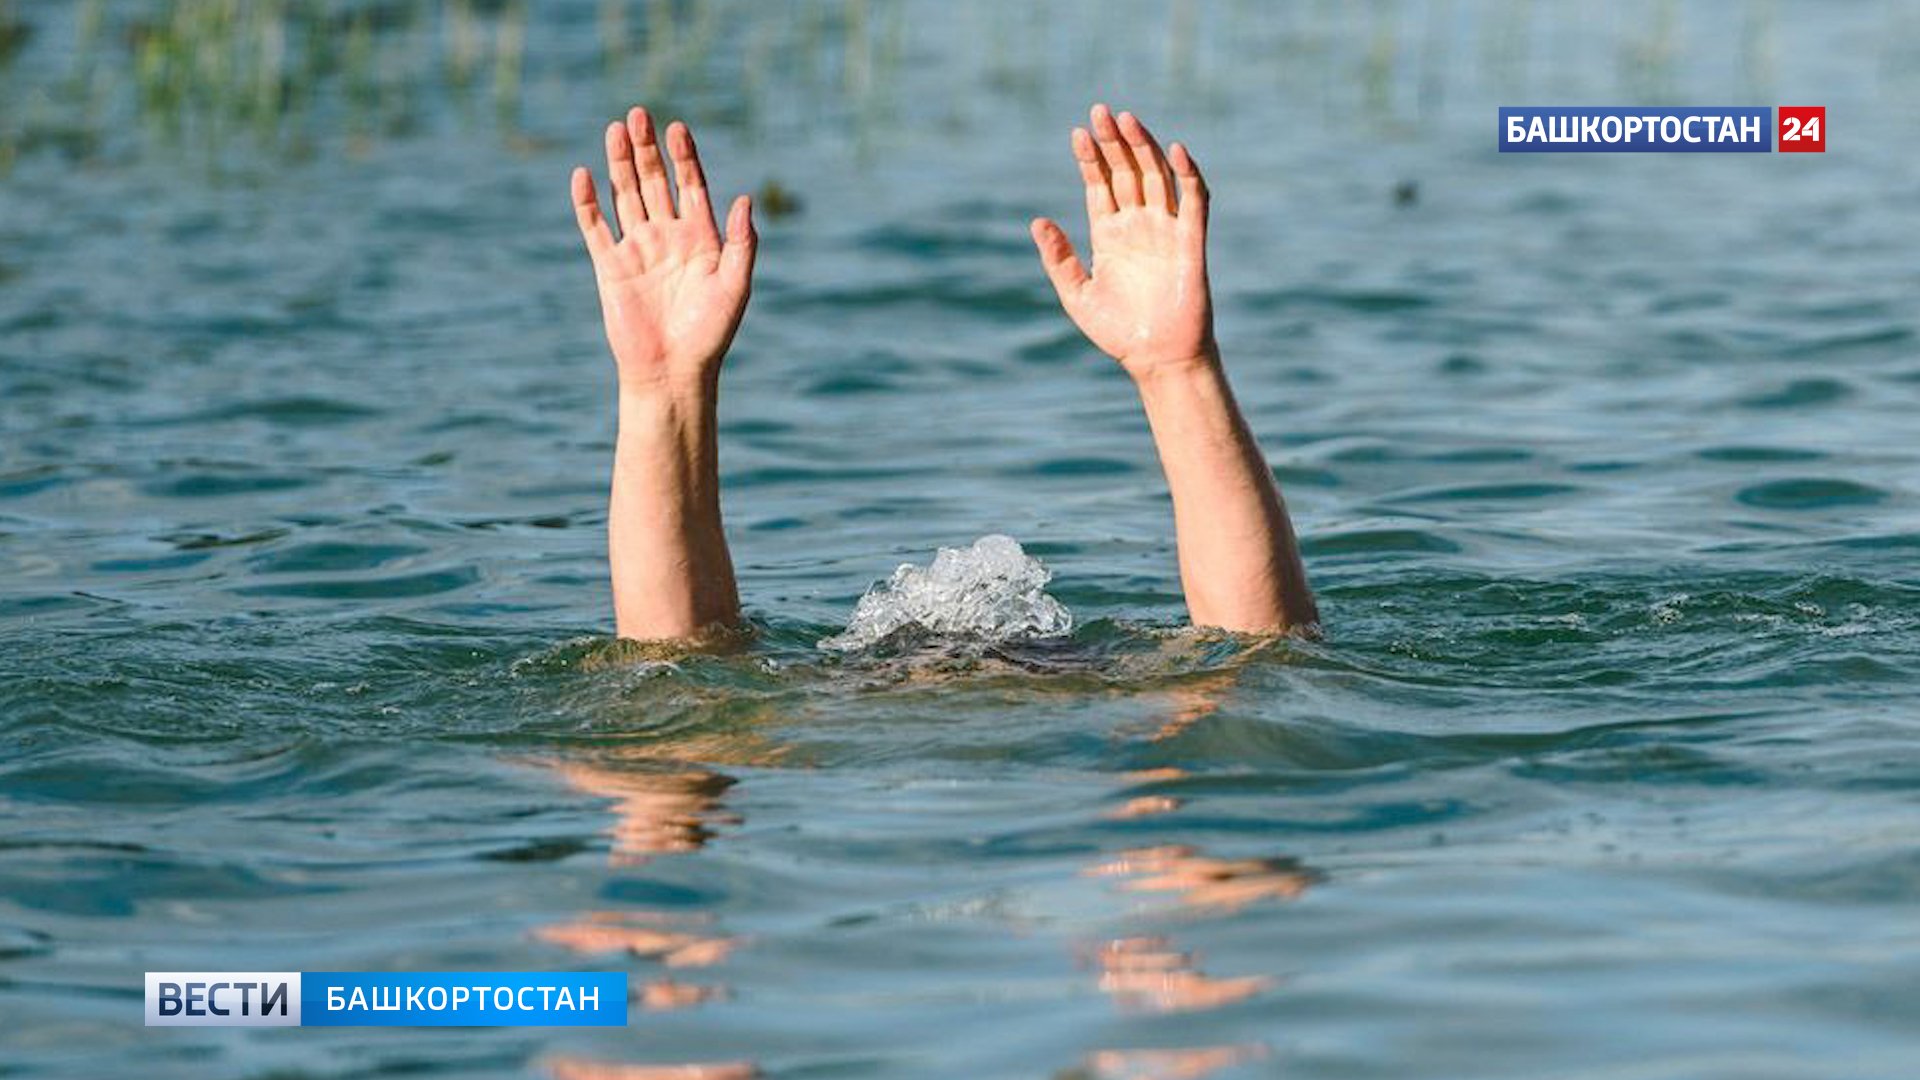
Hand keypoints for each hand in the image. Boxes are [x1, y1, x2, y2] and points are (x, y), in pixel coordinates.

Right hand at [571, 107, 755, 391]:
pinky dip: (587, 202)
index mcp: (701, 238)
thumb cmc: (711, 334)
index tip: (677, 127)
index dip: (684, 156)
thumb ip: (741, 242)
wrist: (673, 372)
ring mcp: (638, 250)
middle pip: (655, 182)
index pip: (691, 185)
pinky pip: (595, 228)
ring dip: (620, 164)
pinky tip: (583, 174)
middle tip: (639, 114)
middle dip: (647, 149)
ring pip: (626, 196)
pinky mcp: (611, 267)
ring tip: (615, 129)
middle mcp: (668, 237)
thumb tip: (745, 199)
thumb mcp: (735, 286)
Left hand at [1031, 104, 1213, 382]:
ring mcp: (1165, 231)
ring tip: (1126, 119)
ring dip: (1144, 147)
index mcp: (1109, 235)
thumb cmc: (1118, 332)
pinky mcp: (1191, 242)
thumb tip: (1036, 221)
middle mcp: (1138, 226)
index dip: (1090, 158)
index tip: (1077, 132)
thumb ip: (1059, 258)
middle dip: (1114, 142)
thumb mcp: (1077, 294)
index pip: (1100, 185)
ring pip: (1157, 177)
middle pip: (1126, 171)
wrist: (1157, 359)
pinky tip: (1175, 150)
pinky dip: (1188, 174)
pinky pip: (1194, 201)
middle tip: (1100, 111)